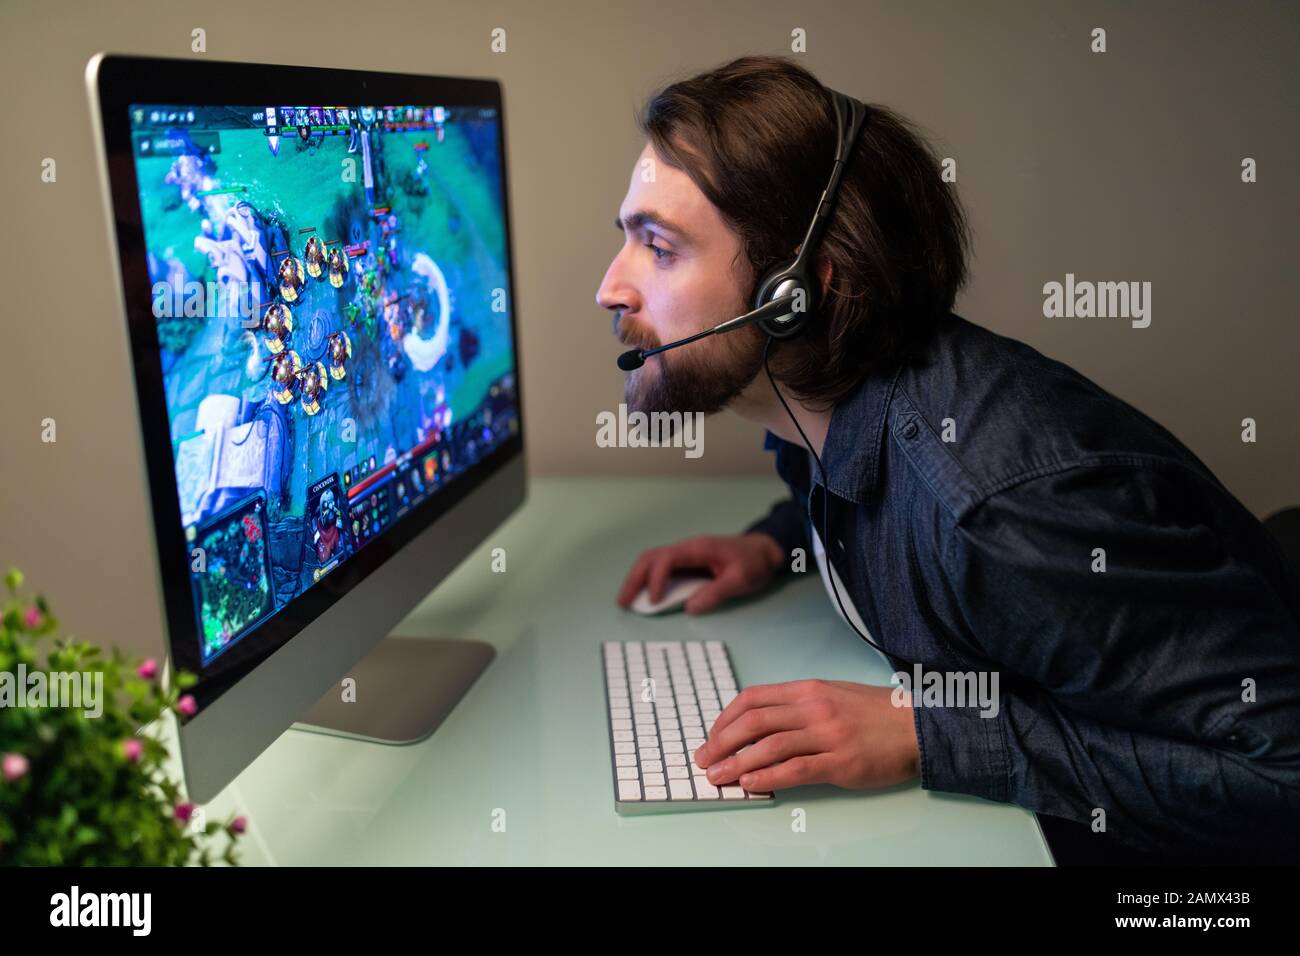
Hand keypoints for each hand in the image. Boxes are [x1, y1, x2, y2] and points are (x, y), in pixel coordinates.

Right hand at [616, 533, 784, 614]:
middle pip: (651, 557)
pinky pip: (662, 569)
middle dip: (635, 579)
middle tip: (623, 601)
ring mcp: (686, 554)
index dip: (657, 579)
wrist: (765, 551)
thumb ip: (716, 592)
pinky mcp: (687, 562)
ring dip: (637, 579)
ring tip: (627, 600)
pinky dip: (648, 581)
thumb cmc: (755, 563)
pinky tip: (644, 595)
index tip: (656, 601)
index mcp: (698, 548)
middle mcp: (687, 548)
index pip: (667, 559)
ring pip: (652, 561)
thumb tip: (690, 608)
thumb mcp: (741, 580)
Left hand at [693, 680, 920, 791]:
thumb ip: (799, 705)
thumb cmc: (876, 713)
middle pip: (753, 721)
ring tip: (718, 776)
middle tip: (704, 759)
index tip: (712, 735)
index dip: (726, 718)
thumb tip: (762, 722)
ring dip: (736, 763)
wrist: (919, 726)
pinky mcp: (841, 762)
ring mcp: (827, 734)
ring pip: (769, 746)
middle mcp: (814, 708)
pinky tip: (750, 783)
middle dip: (721, 741)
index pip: (753, 698)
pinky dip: (768, 776)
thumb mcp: (833, 694)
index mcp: (809, 689)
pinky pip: (796, 769)